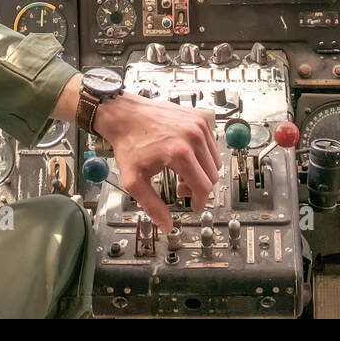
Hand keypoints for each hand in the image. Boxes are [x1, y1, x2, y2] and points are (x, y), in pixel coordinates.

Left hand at [93, 92, 221, 232]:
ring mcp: (198, 125)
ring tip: (181, 170)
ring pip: (215, 160)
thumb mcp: (135, 180)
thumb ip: (152, 206)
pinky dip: (203, 154)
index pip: (204, 187)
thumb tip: (166, 226)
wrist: (124, 115)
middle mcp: (193, 136)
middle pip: (212, 175)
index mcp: (180, 153)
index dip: (199, 202)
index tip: (192, 205)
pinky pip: (212, 144)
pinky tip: (185, 156)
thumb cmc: (128, 142)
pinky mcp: (200, 117)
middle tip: (181, 186)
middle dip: (199, 187)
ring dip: (202, 171)